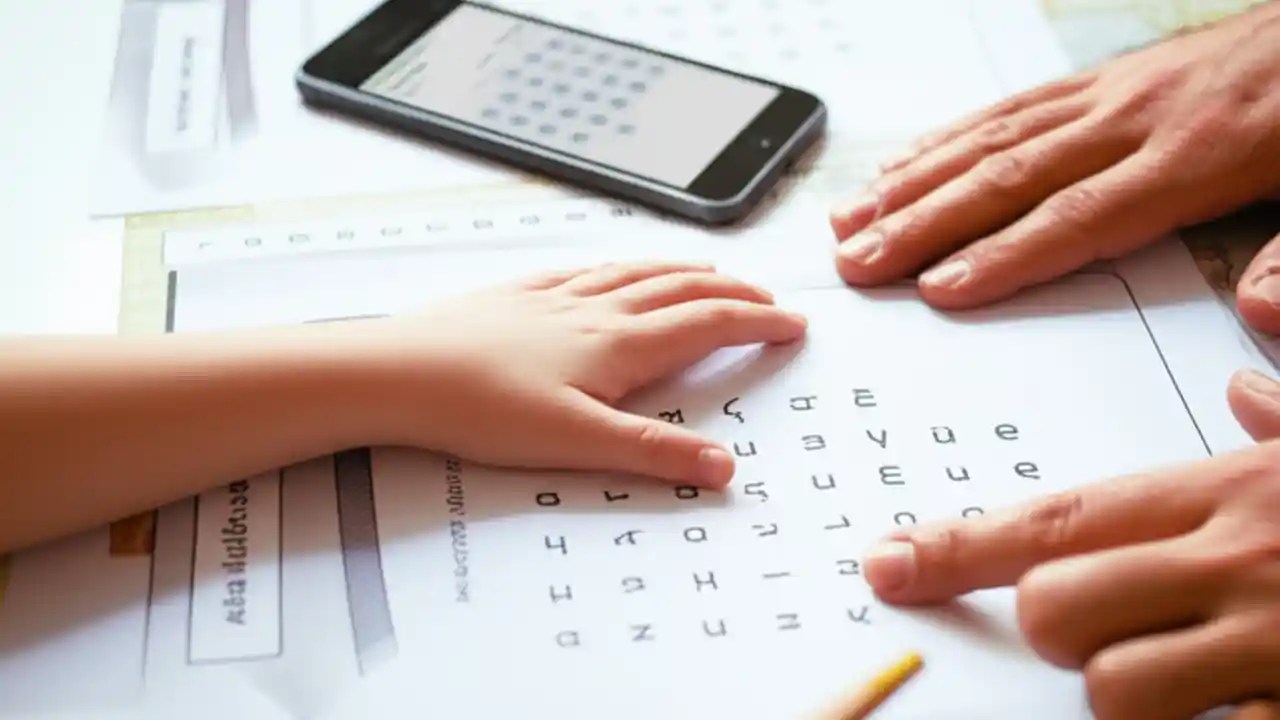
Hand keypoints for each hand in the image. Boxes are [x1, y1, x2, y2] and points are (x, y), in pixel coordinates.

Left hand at [358, 262, 805, 486]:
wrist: (400, 372)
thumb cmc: (482, 408)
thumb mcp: (578, 442)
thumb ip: (653, 454)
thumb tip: (724, 467)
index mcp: (618, 344)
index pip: (707, 324)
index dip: (756, 321)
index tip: (792, 322)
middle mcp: (593, 310)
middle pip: (679, 289)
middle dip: (731, 291)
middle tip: (766, 295)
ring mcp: (553, 297)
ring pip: (633, 272)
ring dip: (679, 269)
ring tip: (706, 269)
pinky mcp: (515, 296)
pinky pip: (578, 269)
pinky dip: (612, 264)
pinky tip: (606, 267)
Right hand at [830, 3, 1279, 316]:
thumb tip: (1261, 313)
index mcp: (1199, 155)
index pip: (1082, 214)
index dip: (1006, 255)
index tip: (939, 289)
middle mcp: (1137, 119)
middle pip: (1012, 177)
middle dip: (926, 223)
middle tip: (859, 262)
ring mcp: (1113, 92)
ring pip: (996, 138)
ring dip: (917, 180)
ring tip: (854, 216)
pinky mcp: (1106, 78)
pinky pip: (1013, 105)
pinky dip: (951, 135)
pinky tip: (908, 161)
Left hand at [859, 369, 1279, 718]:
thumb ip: (1277, 427)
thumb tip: (1239, 392)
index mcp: (1230, 493)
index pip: (1060, 518)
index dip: (961, 547)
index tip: (890, 564)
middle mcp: (1240, 561)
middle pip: (1056, 604)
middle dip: (1055, 630)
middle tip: (1115, 628)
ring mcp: (1272, 643)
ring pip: (1116, 688)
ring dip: (1127, 695)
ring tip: (1188, 679)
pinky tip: (1228, 710)